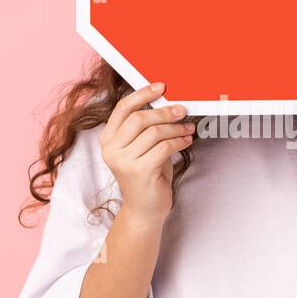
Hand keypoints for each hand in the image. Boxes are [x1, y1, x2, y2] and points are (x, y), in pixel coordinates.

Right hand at [100, 82, 194, 224]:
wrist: (144, 210)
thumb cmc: (146, 176)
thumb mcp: (141, 148)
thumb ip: (145, 128)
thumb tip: (167, 104)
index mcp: (108, 140)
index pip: (123, 108)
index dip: (142, 94)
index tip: (161, 87)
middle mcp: (111, 150)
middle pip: (140, 119)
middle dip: (164, 112)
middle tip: (182, 110)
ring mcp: (123, 162)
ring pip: (154, 132)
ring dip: (176, 128)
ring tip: (188, 129)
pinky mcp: (139, 172)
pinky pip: (164, 147)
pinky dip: (179, 141)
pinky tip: (186, 141)